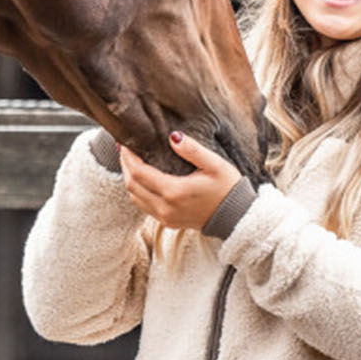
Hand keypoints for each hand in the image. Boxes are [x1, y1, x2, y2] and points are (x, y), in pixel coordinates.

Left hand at [118, 131, 241, 230]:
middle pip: (132, 186)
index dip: (128, 157)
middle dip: (125, 166)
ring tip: (130, 162)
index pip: (138, 173)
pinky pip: (143, 206)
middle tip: (124, 150)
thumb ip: (192, 150)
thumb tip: (173, 137)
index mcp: (174, 192)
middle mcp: (165, 207)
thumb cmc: (227, 189)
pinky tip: (142, 179)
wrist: (236, 217)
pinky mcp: (168, 222)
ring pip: (134, 198)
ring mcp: (165, 217)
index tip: (125, 143)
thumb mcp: (214, 164)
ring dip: (129, 179)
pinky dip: (137, 191)